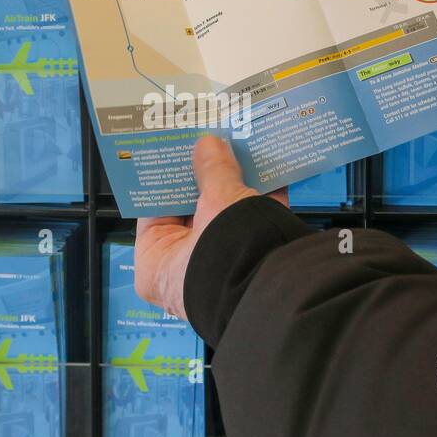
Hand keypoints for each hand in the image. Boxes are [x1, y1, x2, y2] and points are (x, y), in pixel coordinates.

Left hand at [135, 135, 287, 320]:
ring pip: (226, 217)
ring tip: (240, 151)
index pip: (155, 210)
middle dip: (205, 178)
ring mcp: (220, 269)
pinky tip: (270, 170)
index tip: (176, 150)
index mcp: (157, 265)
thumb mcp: (218, 203)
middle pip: (192, 212)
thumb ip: (213, 170)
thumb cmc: (229, 260)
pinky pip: (254, 227)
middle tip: (210, 146)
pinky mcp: (254, 265)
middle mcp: (185, 272)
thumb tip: (210, 145)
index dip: (167, 177)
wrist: (281, 291)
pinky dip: (263, 201)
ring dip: (236, 186)